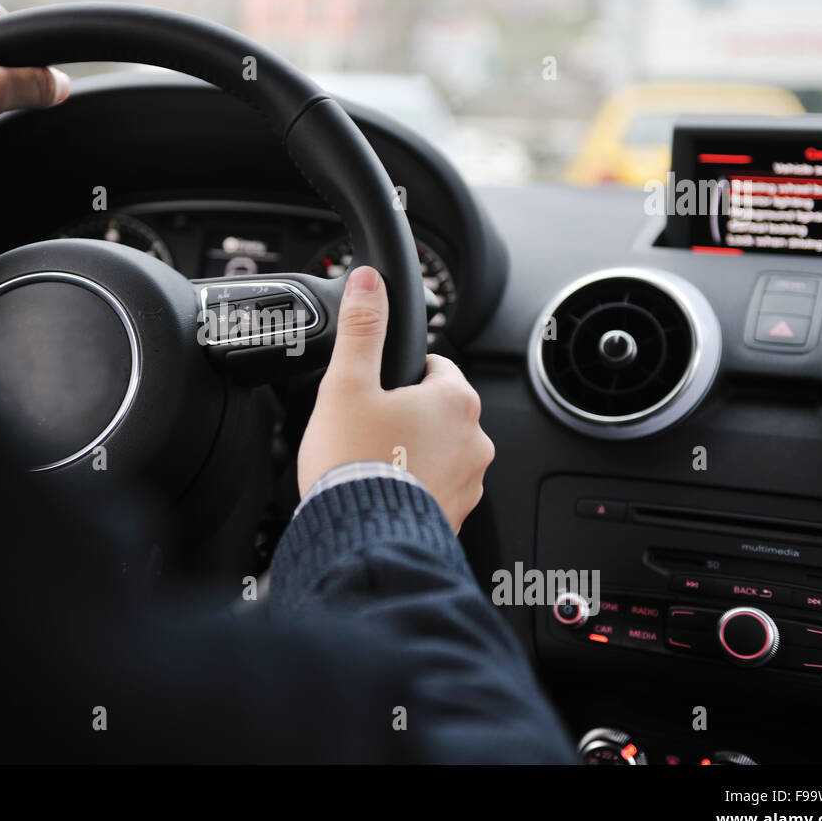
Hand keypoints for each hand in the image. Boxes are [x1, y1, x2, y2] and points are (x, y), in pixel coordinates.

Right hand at [296, 265, 494, 531]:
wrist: (360, 538)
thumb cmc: (354, 462)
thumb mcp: (347, 383)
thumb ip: (361, 328)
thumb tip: (369, 282)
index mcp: (455, 399)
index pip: (435, 366)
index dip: (398, 373)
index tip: (374, 389)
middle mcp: (474, 439)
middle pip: (437, 410)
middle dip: (405, 415)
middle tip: (364, 428)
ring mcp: (469, 481)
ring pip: (438, 451)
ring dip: (411, 453)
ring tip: (370, 462)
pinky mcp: (455, 515)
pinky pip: (434, 489)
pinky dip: (412, 487)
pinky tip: (380, 491)